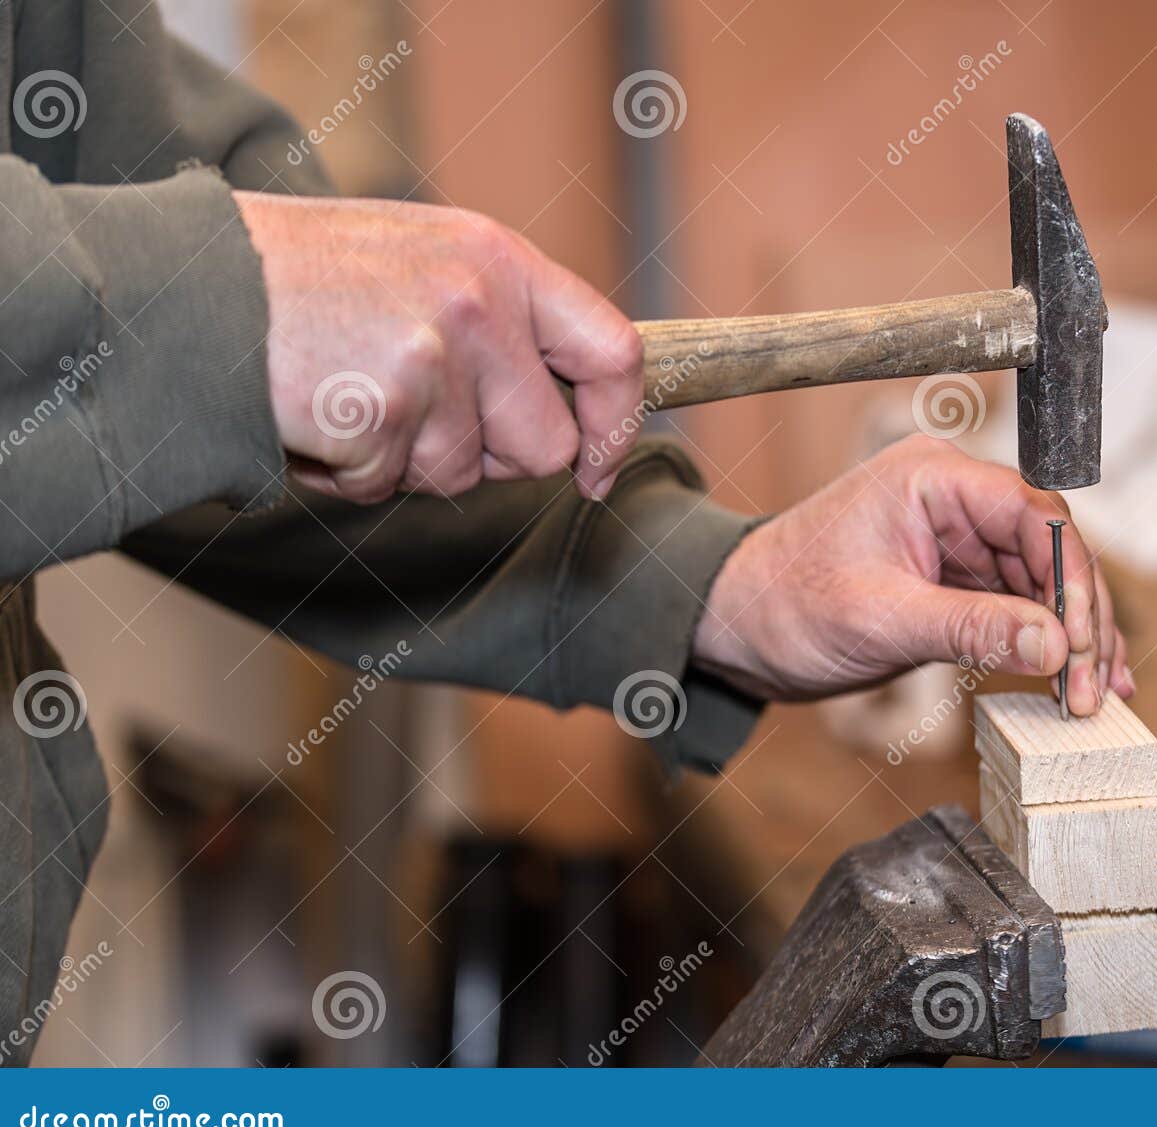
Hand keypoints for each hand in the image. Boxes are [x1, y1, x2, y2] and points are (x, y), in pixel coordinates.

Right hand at [235, 191, 641, 501]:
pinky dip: (348, 474)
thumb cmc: (304, 283)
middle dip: (486, 458)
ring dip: (403, 462)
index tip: (595, 471)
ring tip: (348, 395)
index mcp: (500, 258)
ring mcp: (434, 356)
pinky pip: (389, 486)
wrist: (188, 286)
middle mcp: (479, 302)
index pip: (614, 352)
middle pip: (543, 446)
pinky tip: (314, 414)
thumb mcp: (424, 264)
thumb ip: (500, 322)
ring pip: (462, 476)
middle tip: (412, 414)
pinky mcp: (382, 410)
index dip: (615, 427)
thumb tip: (570, 409)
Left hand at [693, 435, 1131, 713]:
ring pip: (1045, 582)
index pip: (1036, 515)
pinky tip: (1074, 682)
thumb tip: (1056, 646)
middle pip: (1053, 549)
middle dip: (1081, 619)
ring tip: (1101, 696)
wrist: (737, 625)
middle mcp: (956, 498)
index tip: (1083, 645)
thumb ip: (973, 628)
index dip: (1072, 579)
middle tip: (1097, 686)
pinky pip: (1019, 607)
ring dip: (1075, 638)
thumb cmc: (786, 603)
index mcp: (935, 477)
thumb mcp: (881, 620)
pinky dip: (1046, 645)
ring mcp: (959, 540)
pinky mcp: (956, 580)